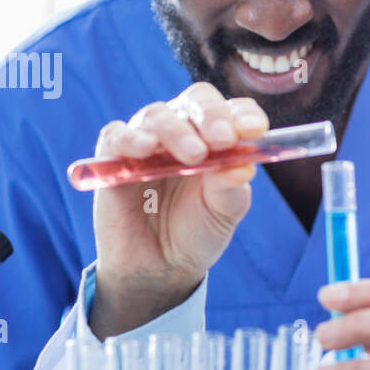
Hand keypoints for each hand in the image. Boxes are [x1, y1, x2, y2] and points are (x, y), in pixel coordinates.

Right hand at [89, 82, 268, 338]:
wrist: (160, 267)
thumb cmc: (196, 231)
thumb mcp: (223, 213)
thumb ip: (230, 187)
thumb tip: (244, 165)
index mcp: (217, 138)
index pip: (232, 111)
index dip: (244, 114)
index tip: (255, 130)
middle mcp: (183, 131)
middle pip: (196, 101)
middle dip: (211, 116)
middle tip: (222, 140)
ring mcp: (147, 141)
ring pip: (157, 116)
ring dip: (177, 131)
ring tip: (193, 155)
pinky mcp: (113, 158)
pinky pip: (116, 135)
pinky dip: (130, 138)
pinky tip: (145, 149)